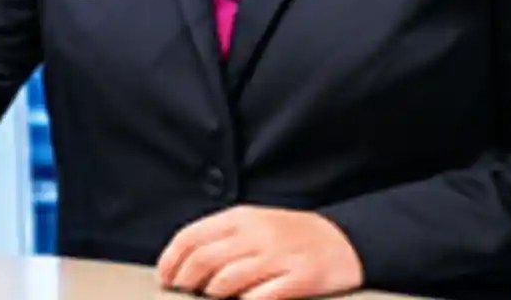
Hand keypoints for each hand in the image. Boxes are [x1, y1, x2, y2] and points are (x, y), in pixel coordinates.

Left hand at [156, 206, 362, 299]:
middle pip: (204, 260)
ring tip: (210, 299)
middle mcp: (257, 234)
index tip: (165, 277)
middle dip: (186, 280)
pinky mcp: (301, 278)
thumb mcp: (254, 224)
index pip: (191, 236)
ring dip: (211, 294)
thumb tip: (183, 263)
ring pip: (228, 279)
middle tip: (183, 292)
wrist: (344, 240)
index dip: (171, 260)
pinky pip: (261, 297)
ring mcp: (279, 256)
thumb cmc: (291, 236)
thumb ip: (221, 238)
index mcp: (241, 218)